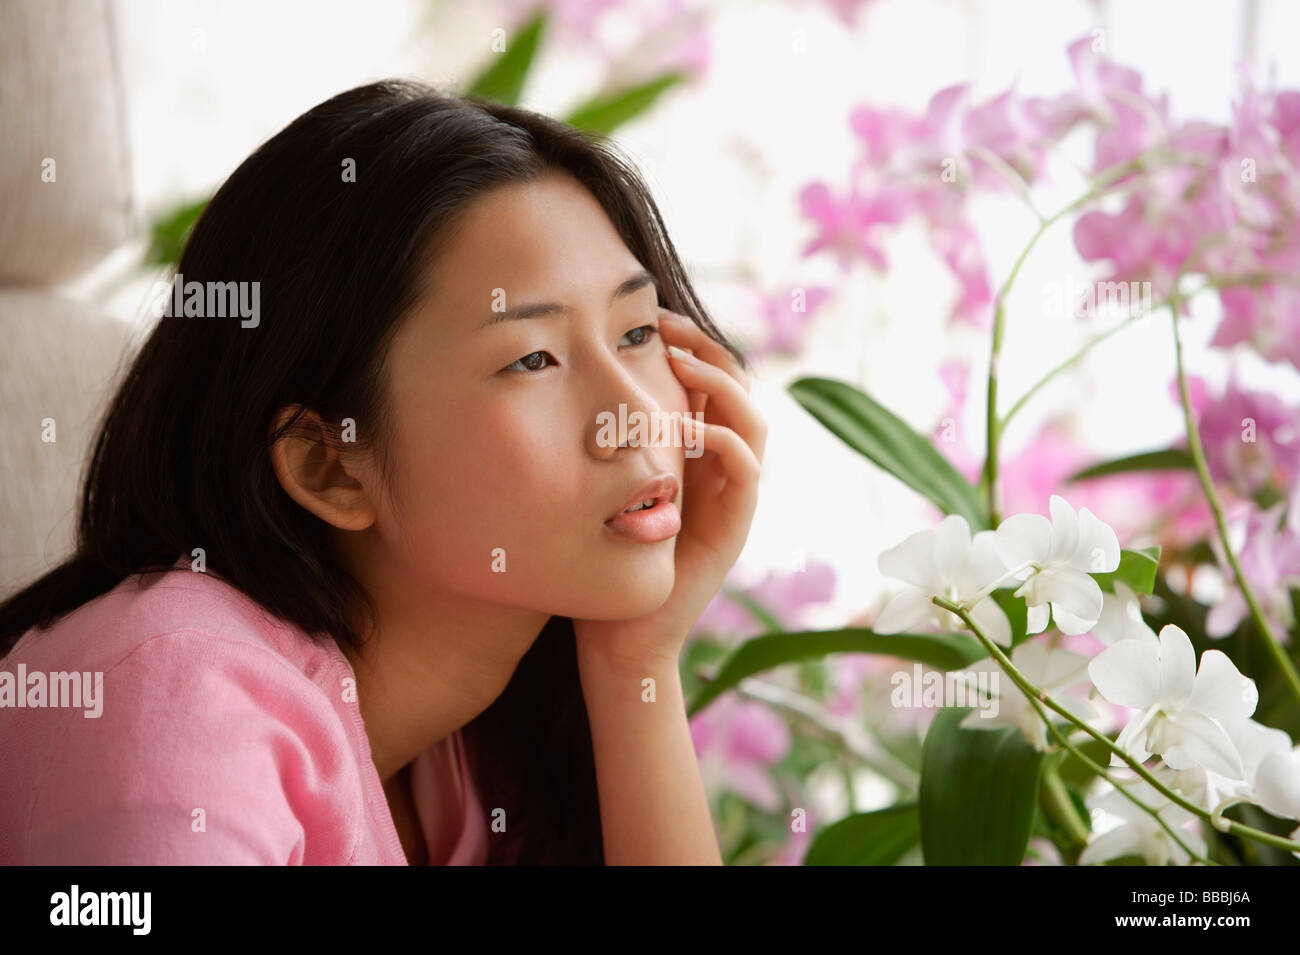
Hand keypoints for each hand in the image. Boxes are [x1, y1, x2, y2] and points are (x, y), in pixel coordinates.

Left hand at [572, 307, 765, 670]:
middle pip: (738, 391)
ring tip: (680, 364)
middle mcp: (719, 471)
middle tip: (666, 326)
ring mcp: (731, 499)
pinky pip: (746, 470)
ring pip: (753, 423)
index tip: (651, 318)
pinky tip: (689, 428)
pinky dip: (724, 440)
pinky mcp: (733, 527)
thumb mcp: (598, 485)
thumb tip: (559, 384)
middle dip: (707, 350)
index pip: (709, 383)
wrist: (618, 637)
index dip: (689, 344)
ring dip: (721, 386)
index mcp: (692, 456)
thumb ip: (600, 441)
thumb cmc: (599, 561)